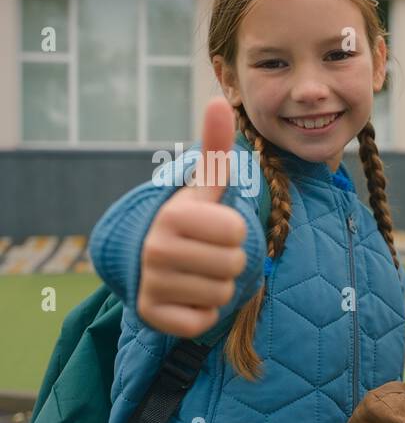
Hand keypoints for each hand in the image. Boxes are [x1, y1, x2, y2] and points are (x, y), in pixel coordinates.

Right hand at [138, 97, 248, 337]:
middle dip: (230, 261)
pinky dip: (202, 313)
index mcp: (173, 215)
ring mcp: (151, 284)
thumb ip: (215, 151)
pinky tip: (186, 297)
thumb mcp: (204, 189)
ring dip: (218, 287)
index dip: (235, 232)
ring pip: (223, 294)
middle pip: (236, 264)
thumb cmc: (190, 222)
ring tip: (196, 274)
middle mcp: (155, 249)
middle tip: (207, 254)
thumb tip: (220, 102)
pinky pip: (203, 320)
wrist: (148, 262)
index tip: (214, 229)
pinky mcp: (152, 316)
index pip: (238, 231)